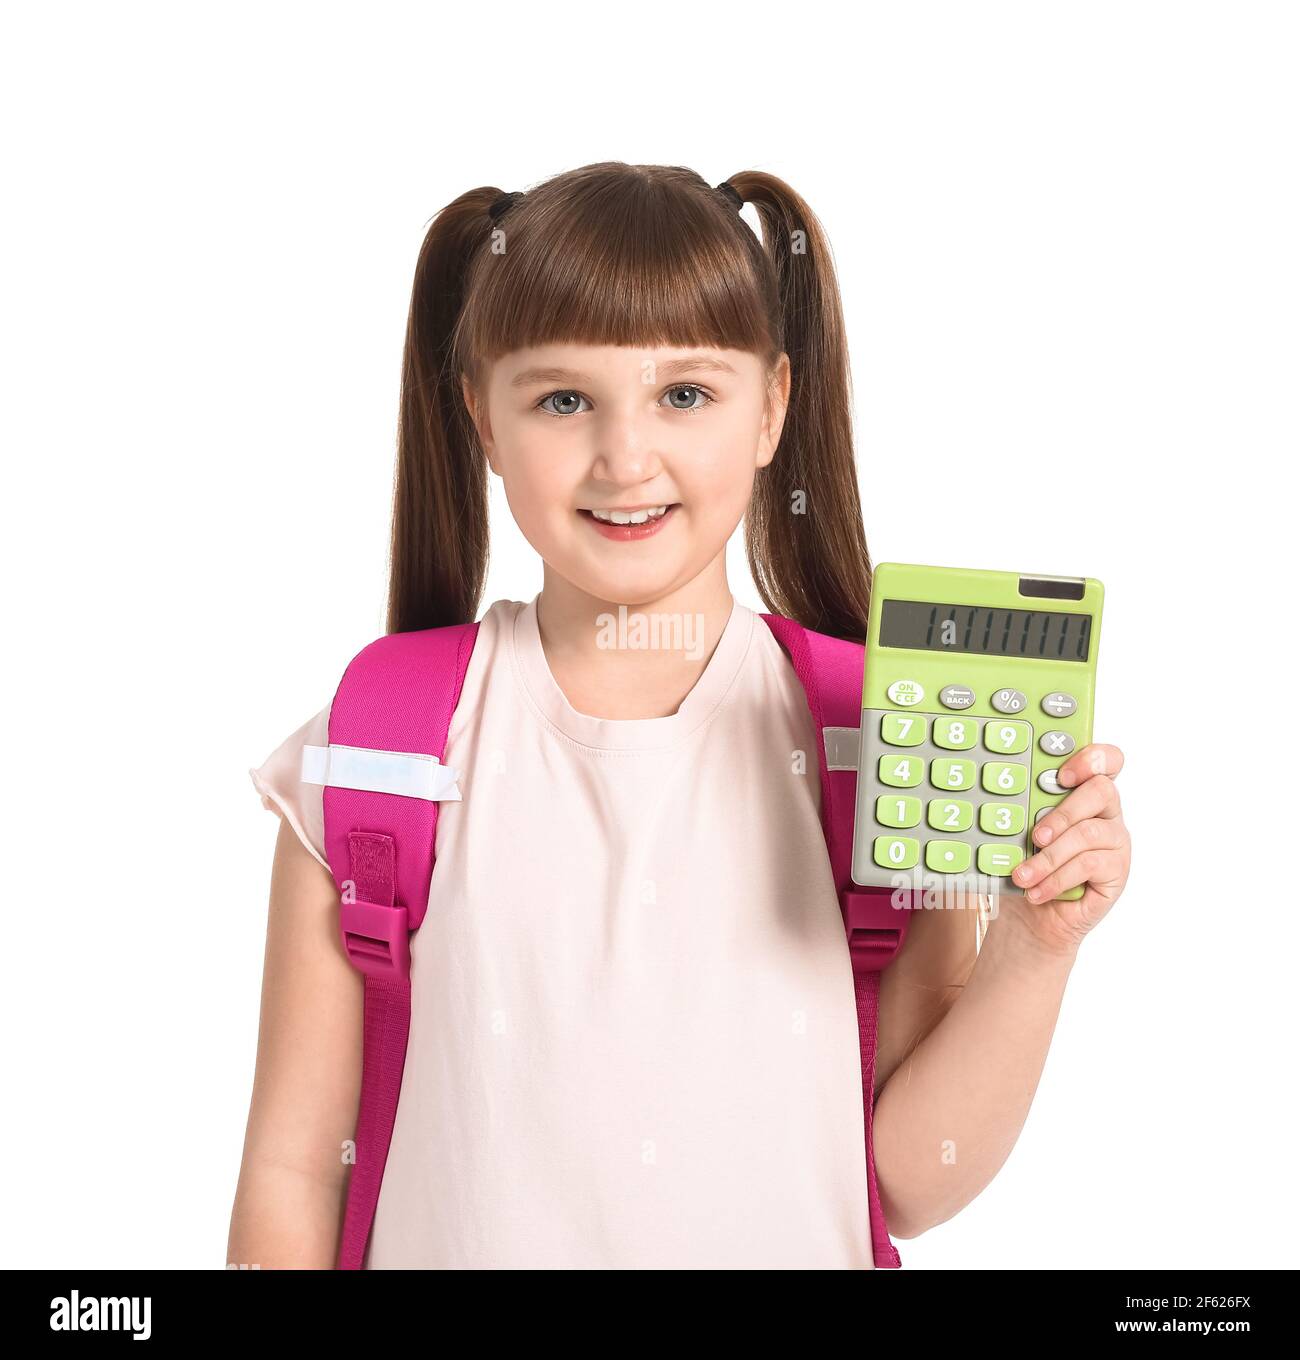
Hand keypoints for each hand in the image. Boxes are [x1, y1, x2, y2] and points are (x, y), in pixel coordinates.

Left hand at [1004, 743, 1130, 955]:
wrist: (1031, 916)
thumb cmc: (1027, 866)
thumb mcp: (1020, 833)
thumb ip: (1027, 810)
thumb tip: (1007, 797)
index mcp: (1083, 792)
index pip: (1106, 761)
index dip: (1091, 759)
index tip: (1062, 774)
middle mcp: (1106, 812)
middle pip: (1102, 791)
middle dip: (1064, 811)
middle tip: (1035, 834)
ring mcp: (1115, 841)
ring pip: (1089, 833)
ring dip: (1050, 856)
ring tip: (1023, 875)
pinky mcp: (1117, 870)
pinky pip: (1090, 865)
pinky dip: (1057, 878)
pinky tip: (1036, 890)